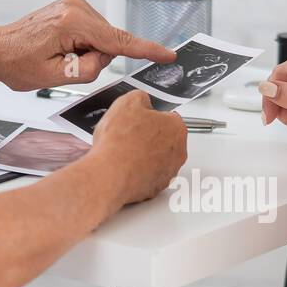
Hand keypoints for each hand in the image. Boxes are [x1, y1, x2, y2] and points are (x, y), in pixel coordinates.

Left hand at [0, 0, 176, 90]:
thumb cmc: (17, 64)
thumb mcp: (54, 77)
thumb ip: (88, 70)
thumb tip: (103, 58)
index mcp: (73, 22)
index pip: (119, 41)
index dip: (146, 50)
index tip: (168, 55)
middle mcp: (76, 6)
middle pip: (109, 42)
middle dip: (94, 60)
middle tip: (62, 65)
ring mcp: (75, 3)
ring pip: (102, 39)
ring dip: (86, 53)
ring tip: (57, 56)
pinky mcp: (73, 7)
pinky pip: (93, 33)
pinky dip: (83, 45)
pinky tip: (60, 47)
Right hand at [91, 90, 187, 204]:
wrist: (109, 175)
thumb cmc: (119, 143)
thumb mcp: (127, 102)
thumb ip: (141, 98)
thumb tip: (142, 101)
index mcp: (176, 128)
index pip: (168, 117)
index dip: (150, 117)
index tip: (139, 119)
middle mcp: (178, 152)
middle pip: (164, 139)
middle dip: (148, 137)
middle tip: (128, 135)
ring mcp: (168, 172)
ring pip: (157, 159)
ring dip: (143, 155)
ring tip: (123, 152)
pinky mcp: (156, 188)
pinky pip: (148, 176)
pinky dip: (137, 172)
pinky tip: (123, 167)